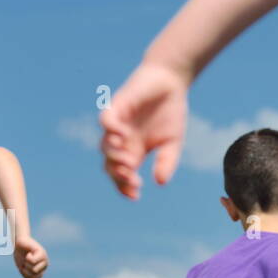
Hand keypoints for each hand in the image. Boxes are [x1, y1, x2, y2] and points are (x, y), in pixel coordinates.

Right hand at [14, 236, 48, 277]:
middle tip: (25, 261)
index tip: (23, 267)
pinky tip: (29, 253)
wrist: (18, 243)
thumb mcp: (22, 268)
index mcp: (41, 271)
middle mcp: (45, 265)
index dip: (24, 274)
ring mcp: (44, 258)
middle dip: (26, 269)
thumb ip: (28, 276)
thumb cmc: (20, 255)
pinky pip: (33, 261)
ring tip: (27, 257)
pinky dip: (28, 258)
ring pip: (34, 270)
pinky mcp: (41, 252)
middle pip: (34, 275)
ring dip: (26, 264)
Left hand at [100, 61, 188, 199]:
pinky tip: (122, 137)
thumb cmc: (170, 112)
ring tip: (128, 163)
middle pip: (110, 164)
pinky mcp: (117, 106)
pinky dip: (110, 130)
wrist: (170, 82)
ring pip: (105, 145)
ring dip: (114, 157)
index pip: (122, 174)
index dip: (124, 187)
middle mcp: (122, 140)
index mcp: (134, 151)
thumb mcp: (173, 143)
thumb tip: (159, 182)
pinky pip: (106, 120)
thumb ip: (166, 162)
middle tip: (132, 179)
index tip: (135, 196)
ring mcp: (118, 124)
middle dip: (118, 176)